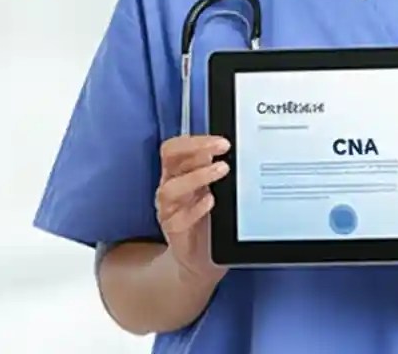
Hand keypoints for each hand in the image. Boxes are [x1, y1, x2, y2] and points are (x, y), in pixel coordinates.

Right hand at [155, 135, 230, 285]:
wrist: (201, 257)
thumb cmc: (209, 218)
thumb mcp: (214, 189)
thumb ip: (214, 169)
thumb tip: (228, 149)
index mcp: (178, 172)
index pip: (176, 147)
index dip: (196, 141)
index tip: (223, 142)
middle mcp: (170, 185)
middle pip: (170, 157)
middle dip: (195, 148)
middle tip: (222, 148)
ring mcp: (169, 208)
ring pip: (171, 188)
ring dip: (197, 176)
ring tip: (222, 170)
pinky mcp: (173, 230)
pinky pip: (178, 219)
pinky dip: (195, 208)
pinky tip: (211, 202)